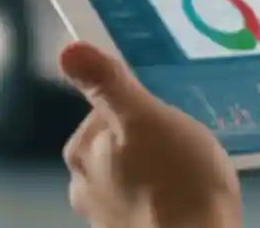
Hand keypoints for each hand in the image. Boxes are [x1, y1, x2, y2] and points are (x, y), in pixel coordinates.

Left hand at [60, 42, 241, 227]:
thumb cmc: (176, 179)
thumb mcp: (147, 119)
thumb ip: (110, 86)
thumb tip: (68, 48)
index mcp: (82, 150)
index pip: (108, 109)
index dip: (143, 109)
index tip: (171, 117)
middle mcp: (83, 184)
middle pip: (118, 144)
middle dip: (147, 140)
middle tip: (185, 142)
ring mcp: (104, 217)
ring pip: (131, 176)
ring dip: (155, 171)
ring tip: (191, 171)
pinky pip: (145, 205)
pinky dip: (161, 199)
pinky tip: (186, 197)